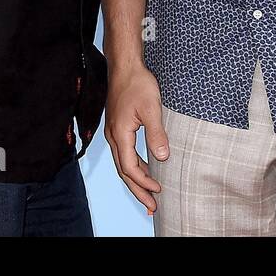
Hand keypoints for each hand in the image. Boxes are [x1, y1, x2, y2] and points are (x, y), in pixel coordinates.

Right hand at [104, 62, 169, 213]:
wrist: (125, 66)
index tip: (159, 190)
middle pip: (124, 172)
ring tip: (149, 194)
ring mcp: (114, 133)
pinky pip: (125, 154)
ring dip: (136, 180)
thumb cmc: (137, 84)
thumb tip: (162, 157)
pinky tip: (145, 170)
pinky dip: (135, 167)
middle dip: (138, 190)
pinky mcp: (118, 128)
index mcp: (120, 134)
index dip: (144, 182)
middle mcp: (114, 137)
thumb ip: (156, 133)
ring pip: (123, 164)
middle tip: (151, 208)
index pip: (130, 168)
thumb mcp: (151, 108)